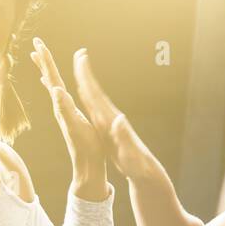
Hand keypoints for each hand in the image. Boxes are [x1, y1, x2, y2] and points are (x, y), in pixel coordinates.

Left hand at [30, 38, 108, 197]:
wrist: (87, 167)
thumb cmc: (87, 149)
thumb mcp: (77, 127)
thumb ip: (65, 109)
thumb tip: (54, 90)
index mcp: (63, 105)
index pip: (52, 77)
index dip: (46, 60)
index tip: (39, 43)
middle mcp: (60, 106)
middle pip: (49, 77)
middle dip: (43, 59)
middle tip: (36, 42)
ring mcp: (63, 111)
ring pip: (52, 85)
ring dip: (46, 69)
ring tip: (38, 57)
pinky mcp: (68, 116)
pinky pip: (58, 95)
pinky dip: (54, 85)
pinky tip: (52, 84)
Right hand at [67, 46, 160, 183]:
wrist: (145, 172)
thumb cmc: (137, 164)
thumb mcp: (129, 151)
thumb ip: (124, 135)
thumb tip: (119, 119)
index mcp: (110, 121)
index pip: (95, 95)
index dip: (87, 77)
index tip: (81, 59)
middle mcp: (109, 118)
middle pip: (94, 92)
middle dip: (85, 74)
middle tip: (79, 54)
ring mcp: (109, 123)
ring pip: (94, 99)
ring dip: (86, 83)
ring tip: (79, 69)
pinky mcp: (108, 129)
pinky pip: (94, 110)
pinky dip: (87, 100)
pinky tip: (84, 95)